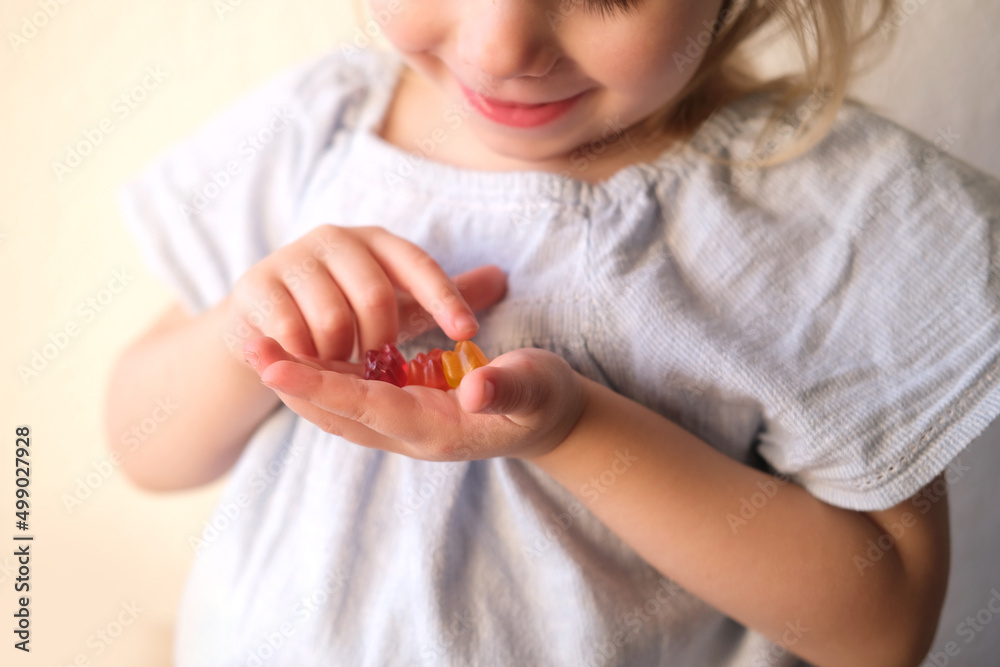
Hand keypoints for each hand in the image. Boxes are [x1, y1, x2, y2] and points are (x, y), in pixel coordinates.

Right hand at [221, 224, 506, 365]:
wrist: (265, 318)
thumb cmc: (344, 310)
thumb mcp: (397, 301)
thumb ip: (442, 293)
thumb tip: (502, 277)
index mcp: (375, 241)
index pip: (418, 265)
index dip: (445, 298)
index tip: (468, 334)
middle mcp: (334, 239)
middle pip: (375, 296)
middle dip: (383, 342)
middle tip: (380, 365)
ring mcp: (291, 259)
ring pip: (333, 320)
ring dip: (343, 356)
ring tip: (342, 365)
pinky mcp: (256, 287)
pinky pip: (290, 333)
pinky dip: (308, 359)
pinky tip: (312, 364)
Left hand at [242, 336, 588, 461]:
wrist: (548, 422)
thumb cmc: (543, 400)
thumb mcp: (535, 390)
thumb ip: (505, 389)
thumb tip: (471, 391)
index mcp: (435, 428)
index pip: (366, 407)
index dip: (319, 384)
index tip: (273, 364)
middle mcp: (410, 432)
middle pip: (336, 412)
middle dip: (291, 382)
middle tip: (247, 346)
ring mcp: (404, 425)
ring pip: (337, 408)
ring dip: (298, 381)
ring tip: (259, 347)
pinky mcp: (403, 411)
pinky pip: (351, 399)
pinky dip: (321, 379)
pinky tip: (300, 352)